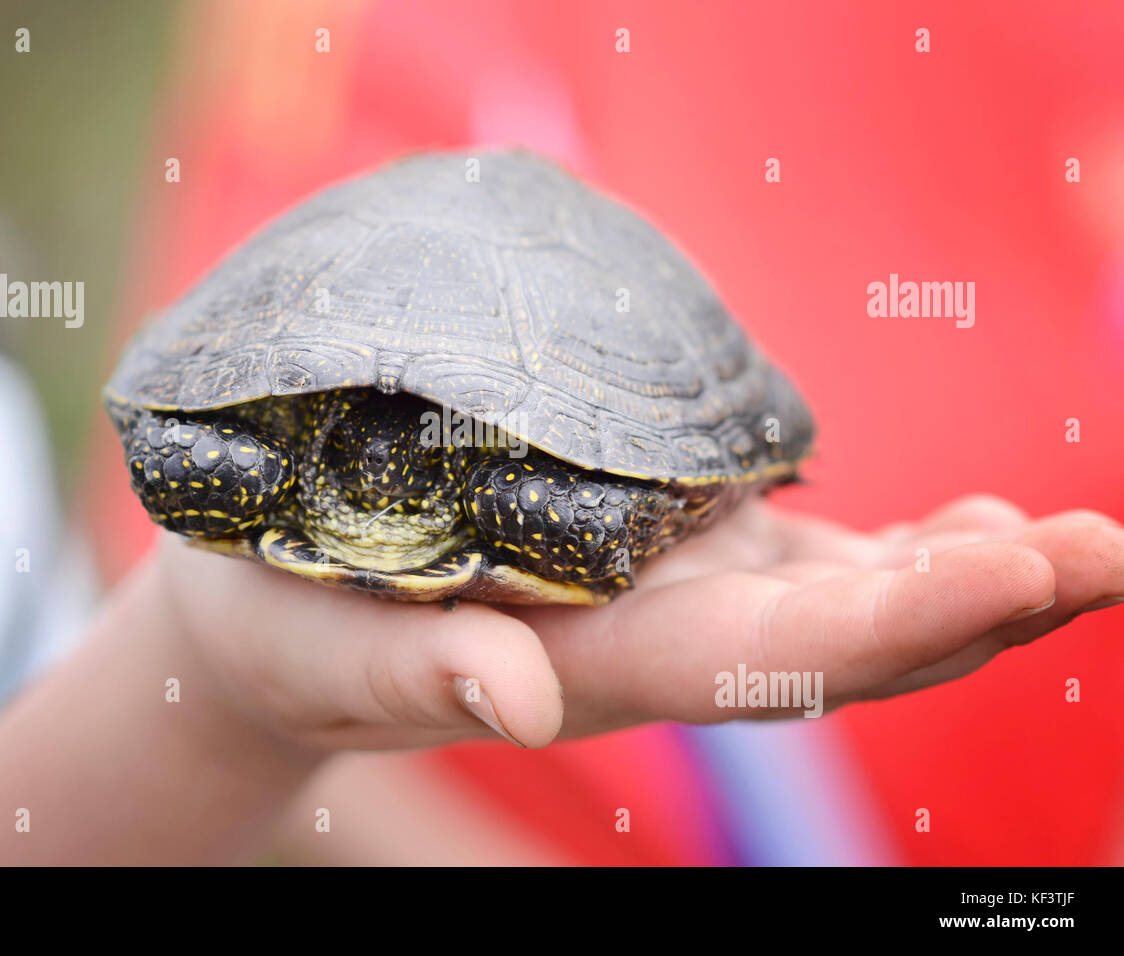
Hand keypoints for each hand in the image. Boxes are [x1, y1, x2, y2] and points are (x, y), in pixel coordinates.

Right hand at [154, 495, 1123, 749]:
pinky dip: (889, 547)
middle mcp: (646, 641)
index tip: (1018, 562)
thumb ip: (421, 667)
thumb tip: (524, 701)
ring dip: (960, 576)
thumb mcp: (321, 642)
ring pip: (835, 602)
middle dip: (974, 602)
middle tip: (1103, 550)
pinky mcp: (650, 556)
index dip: (894, 623)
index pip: (761, 661)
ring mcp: (660, 598)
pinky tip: (964, 521)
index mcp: (581, 665)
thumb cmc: (279, 624)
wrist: (273, 614)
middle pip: (836, 640)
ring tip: (1074, 540)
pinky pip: (791, 560)